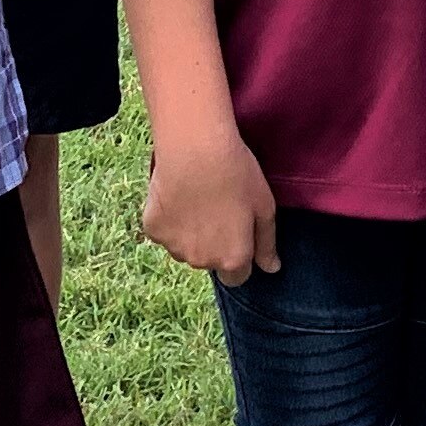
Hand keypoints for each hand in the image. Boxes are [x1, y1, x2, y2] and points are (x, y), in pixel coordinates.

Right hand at [144, 129, 282, 283]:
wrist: (196, 148)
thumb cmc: (237, 174)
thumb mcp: (265, 207)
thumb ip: (267, 243)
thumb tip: (271, 269)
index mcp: (232, 258)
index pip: (237, 276)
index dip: (239, 254)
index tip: (238, 230)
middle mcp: (202, 261)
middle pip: (210, 261)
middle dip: (215, 243)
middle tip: (218, 207)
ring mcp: (174, 247)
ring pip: (185, 247)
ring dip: (191, 233)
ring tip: (198, 198)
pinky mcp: (153, 230)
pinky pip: (164, 231)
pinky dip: (170, 218)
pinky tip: (178, 194)